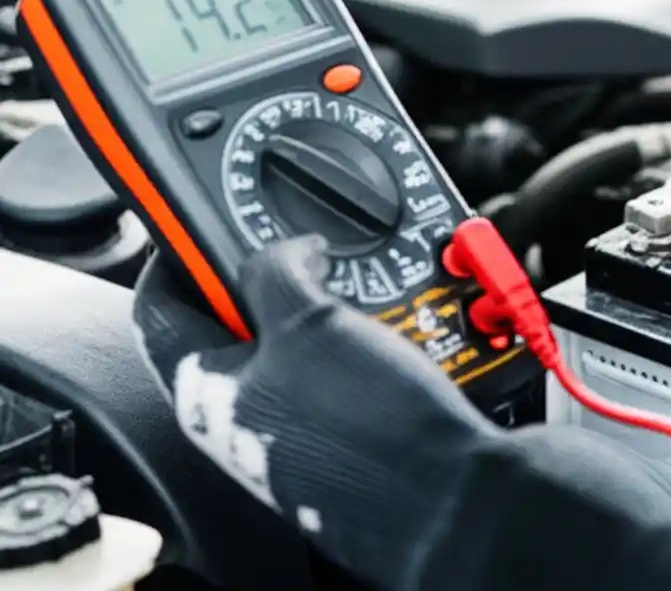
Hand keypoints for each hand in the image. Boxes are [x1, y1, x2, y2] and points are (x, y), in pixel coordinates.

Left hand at [132, 237, 670, 589]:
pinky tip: (417, 323)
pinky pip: (367, 365)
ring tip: (386, 284)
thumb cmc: (375, 436)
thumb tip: (286, 251)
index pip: (162, 303)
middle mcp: (255, 415)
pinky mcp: (363, 433)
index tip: (211, 211)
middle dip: (288, 272)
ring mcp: (310, 427)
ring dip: (350, 301)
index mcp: (210, 392)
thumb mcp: (309, 323)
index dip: (179, 247)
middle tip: (324, 247)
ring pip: (317, 338)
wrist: (463, 503)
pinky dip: (387, 334)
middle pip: (247, 316)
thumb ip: (278, 269)